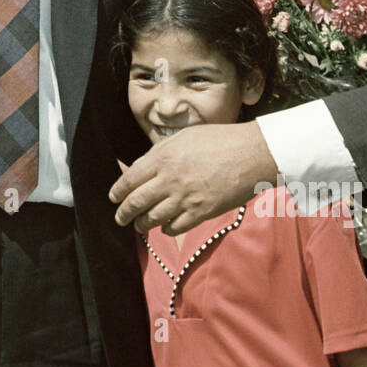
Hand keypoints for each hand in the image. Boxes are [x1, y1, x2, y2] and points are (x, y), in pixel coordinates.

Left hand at [109, 122, 275, 234]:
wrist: (253, 154)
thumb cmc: (221, 140)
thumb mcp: (185, 137)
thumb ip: (161, 152)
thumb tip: (142, 166)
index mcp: (163, 158)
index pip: (129, 179)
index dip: (118, 191)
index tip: (113, 197)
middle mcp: (170, 179)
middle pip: (136, 202)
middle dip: (124, 213)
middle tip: (120, 218)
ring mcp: (185, 198)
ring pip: (152, 219)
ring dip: (142, 224)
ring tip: (139, 226)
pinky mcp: (201, 213)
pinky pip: (175, 227)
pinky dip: (166, 229)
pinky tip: (165, 226)